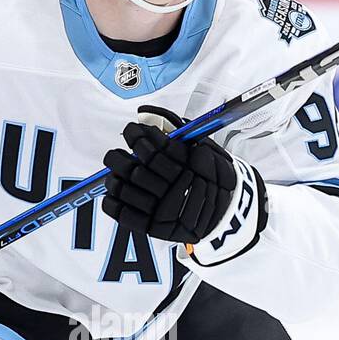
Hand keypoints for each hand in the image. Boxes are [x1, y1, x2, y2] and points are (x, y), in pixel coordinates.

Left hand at [102, 105, 266, 263]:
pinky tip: (114, 193)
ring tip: (116, 172)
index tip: (134, 130)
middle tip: (117, 154)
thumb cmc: (212, 178)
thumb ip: (177, 128)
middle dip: (119, 157)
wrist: (227, 213)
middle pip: (134, 170)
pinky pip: (123, 215)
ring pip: (125, 190)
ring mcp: (164, 211)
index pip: (152, 148)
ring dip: (114, 177)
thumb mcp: (205, 148)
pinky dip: (112, 201)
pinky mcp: (155, 228)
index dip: (136, 135)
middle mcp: (175, 189)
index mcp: (186, 167)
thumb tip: (146, 111)